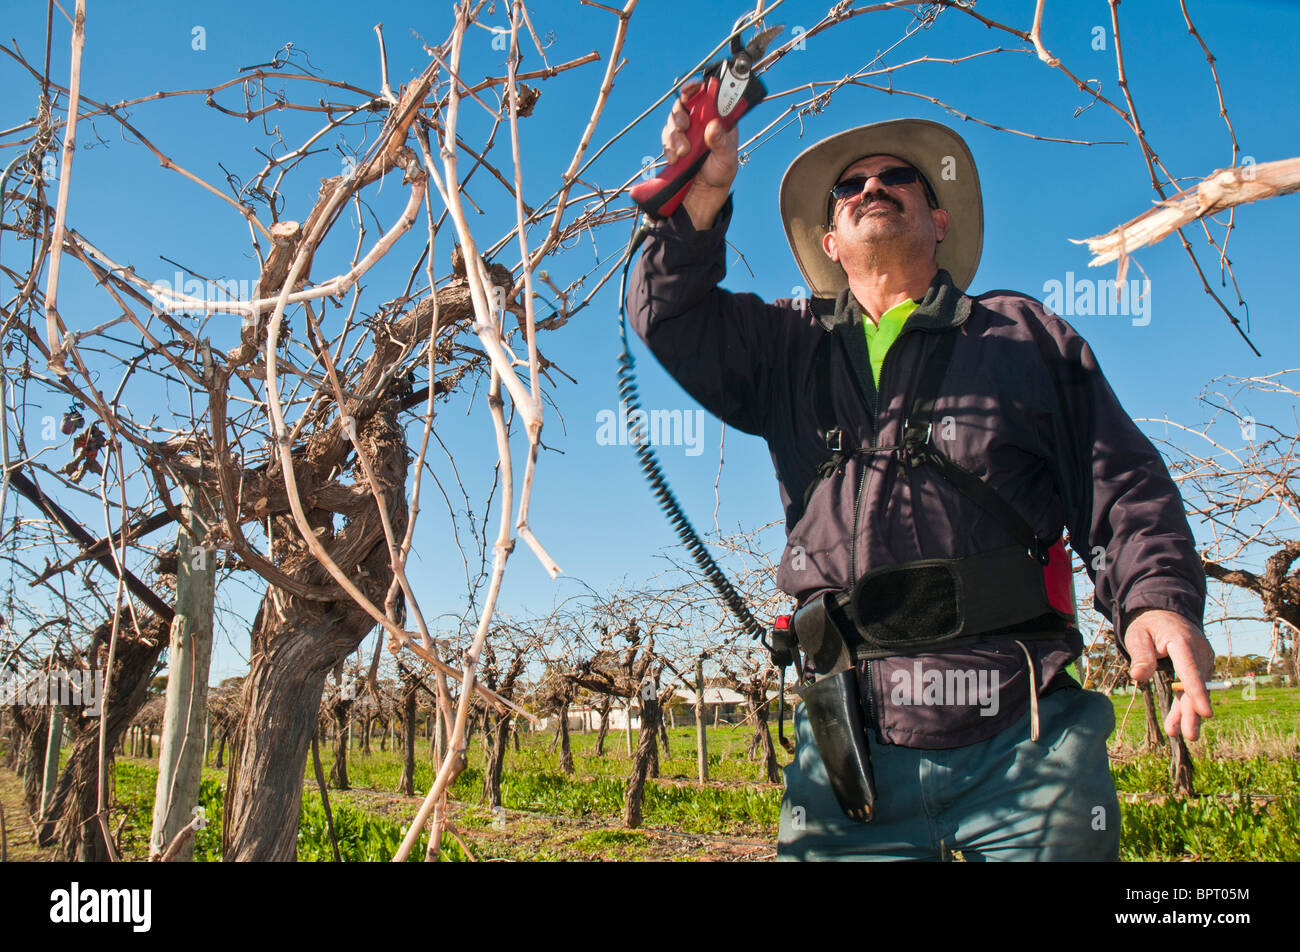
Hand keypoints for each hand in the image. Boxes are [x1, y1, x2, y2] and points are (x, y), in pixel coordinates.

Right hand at [660, 80, 737, 229]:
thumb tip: (712, 125)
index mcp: (716, 120)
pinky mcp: (673, 148)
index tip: (691, 88)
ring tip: (683, 152)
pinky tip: (675, 159)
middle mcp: (699, 124)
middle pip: (683, 106)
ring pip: (672, 123)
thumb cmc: (721, 175)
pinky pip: (666, 140)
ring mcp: (685, 135)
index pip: (705, 96)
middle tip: (684, 125)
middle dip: (679, 114)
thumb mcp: (727, 158)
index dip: (696, 87)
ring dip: (674, 134)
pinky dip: (668, 148)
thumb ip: (720, 142)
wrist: (703, 199)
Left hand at [1124, 609, 1214, 740]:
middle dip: (1193, 712)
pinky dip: (1185, 705)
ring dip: (1187, 713)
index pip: (1190, 669)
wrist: (1165, 614)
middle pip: (1196, 685)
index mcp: (1182, 642)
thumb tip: (1139, 676)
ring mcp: (1202, 661)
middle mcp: (1198, 652)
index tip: (1205, 712)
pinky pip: (1193, 689)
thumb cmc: (1149, 625)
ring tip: (1178, 734)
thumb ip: (1140, 655)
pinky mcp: (1200, 668)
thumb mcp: (1137, 635)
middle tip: (1189, 735)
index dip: (1196, 692)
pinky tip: (1177, 723)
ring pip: (1195, 691)